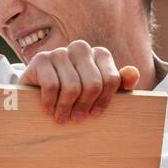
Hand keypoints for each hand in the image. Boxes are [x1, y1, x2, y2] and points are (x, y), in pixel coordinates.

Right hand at [19, 40, 139, 122]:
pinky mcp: (41, 59)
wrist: (35, 96)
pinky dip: (51, 103)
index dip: (104, 101)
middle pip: (93, 84)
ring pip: (72, 87)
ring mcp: (60, 52)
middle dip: (84, 106)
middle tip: (76, 119)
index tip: (95, 114)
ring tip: (61, 118)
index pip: (111, 80)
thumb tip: (133, 73)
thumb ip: (119, 85)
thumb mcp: (98, 94)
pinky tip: (49, 110)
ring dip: (66, 108)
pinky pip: (52, 86)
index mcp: (99, 54)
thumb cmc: (71, 97)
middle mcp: (81, 48)